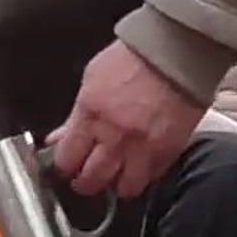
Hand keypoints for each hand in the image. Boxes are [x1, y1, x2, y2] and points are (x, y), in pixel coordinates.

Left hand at [45, 40, 205, 197]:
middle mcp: (114, 135)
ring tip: (117, 176)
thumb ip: (75, 114)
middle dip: (86, 182)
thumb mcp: (93, 78)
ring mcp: (143, 146)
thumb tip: (59, 138)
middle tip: (88, 177)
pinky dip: (145, 175)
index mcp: (90, 114)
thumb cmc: (135, 57)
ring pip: (124, 188)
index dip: (65, 167)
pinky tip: (140, 165)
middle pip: (91, 181)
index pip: (67, 160)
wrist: (176, 48)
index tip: (68, 165)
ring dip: (118, 184)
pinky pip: (153, 177)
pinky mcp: (169, 149)